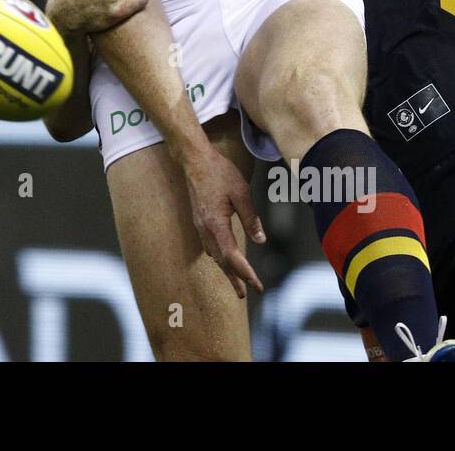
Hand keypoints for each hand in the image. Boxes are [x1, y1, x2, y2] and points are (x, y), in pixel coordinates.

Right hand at [182, 148, 266, 297]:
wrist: (194, 160)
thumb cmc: (219, 173)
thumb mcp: (241, 193)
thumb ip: (251, 218)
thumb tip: (260, 240)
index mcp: (216, 224)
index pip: (233, 256)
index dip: (245, 273)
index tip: (257, 285)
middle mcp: (206, 229)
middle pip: (222, 261)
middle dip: (235, 279)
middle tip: (247, 294)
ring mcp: (200, 225)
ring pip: (214, 255)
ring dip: (226, 270)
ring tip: (237, 282)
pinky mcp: (199, 221)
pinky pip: (209, 245)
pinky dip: (219, 257)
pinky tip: (224, 258)